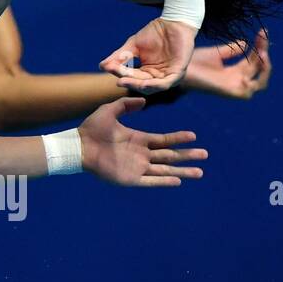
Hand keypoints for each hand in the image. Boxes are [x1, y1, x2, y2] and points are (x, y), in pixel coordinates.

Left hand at [79, 96, 205, 186]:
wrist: (77, 146)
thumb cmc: (91, 129)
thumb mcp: (109, 111)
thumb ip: (125, 105)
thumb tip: (143, 100)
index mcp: (138, 140)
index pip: (164, 140)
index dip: (178, 139)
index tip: (194, 136)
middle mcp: (141, 154)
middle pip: (169, 156)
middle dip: (187, 155)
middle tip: (205, 155)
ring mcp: (136, 167)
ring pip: (165, 170)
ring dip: (182, 171)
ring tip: (199, 172)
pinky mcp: (129, 179)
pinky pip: (150, 181)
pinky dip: (164, 181)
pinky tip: (178, 180)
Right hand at [101, 18, 197, 92]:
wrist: (172, 22)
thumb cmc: (154, 33)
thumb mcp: (132, 46)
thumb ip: (119, 57)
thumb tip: (102, 66)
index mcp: (147, 72)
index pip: (132, 77)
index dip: (120, 74)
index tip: (108, 68)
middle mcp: (157, 76)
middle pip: (141, 85)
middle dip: (129, 83)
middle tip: (118, 81)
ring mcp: (168, 75)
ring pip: (153, 87)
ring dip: (139, 86)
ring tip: (127, 82)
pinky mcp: (178, 72)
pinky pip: (166, 83)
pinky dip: (155, 85)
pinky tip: (145, 84)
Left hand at [182, 29, 272, 98]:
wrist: (178, 67)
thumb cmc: (194, 61)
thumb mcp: (216, 53)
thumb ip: (232, 50)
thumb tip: (246, 42)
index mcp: (235, 72)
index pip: (254, 60)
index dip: (260, 46)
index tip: (263, 31)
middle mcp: (237, 80)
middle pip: (259, 69)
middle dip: (263, 51)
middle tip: (262, 36)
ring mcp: (233, 87)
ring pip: (260, 84)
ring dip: (264, 69)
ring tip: (262, 53)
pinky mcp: (227, 92)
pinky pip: (247, 93)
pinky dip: (253, 83)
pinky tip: (251, 67)